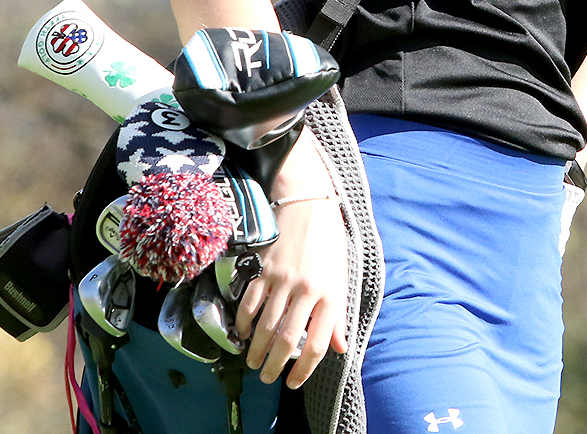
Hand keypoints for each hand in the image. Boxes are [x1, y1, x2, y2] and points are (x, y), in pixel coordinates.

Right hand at [234, 195, 348, 386]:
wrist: (309, 203)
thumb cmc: (329, 243)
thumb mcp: (341, 278)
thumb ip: (339, 316)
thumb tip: (340, 348)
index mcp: (332, 295)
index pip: (318, 344)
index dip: (304, 369)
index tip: (294, 383)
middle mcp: (307, 290)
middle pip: (288, 340)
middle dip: (275, 366)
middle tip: (267, 377)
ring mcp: (283, 280)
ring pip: (266, 327)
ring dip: (257, 350)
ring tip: (254, 362)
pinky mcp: (263, 269)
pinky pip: (250, 304)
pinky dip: (245, 323)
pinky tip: (245, 333)